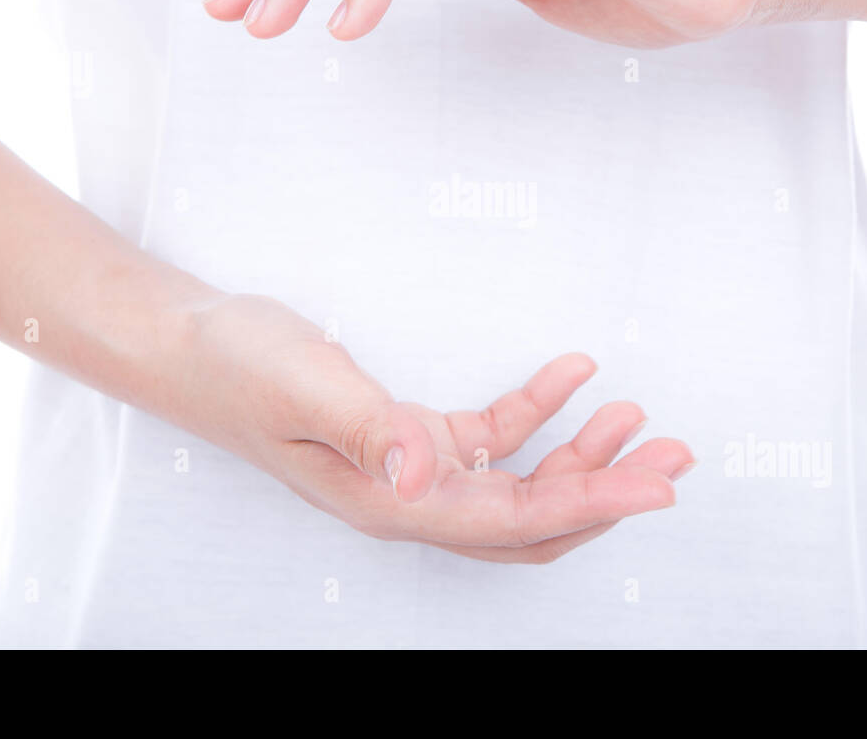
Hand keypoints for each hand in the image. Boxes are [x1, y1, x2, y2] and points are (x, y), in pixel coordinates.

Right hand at [166, 293, 692, 562]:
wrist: (191, 346)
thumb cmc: (236, 366)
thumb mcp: (304, 385)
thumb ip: (369, 428)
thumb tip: (424, 473)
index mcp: (391, 501)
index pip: (515, 519)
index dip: (595, 503)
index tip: (659, 485)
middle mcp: (410, 498)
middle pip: (534, 519)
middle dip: (611, 492)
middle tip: (675, 457)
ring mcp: (412, 470)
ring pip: (521, 484)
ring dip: (584, 456)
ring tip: (640, 420)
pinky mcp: (409, 436)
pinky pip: (492, 435)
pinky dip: (539, 410)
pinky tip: (570, 374)